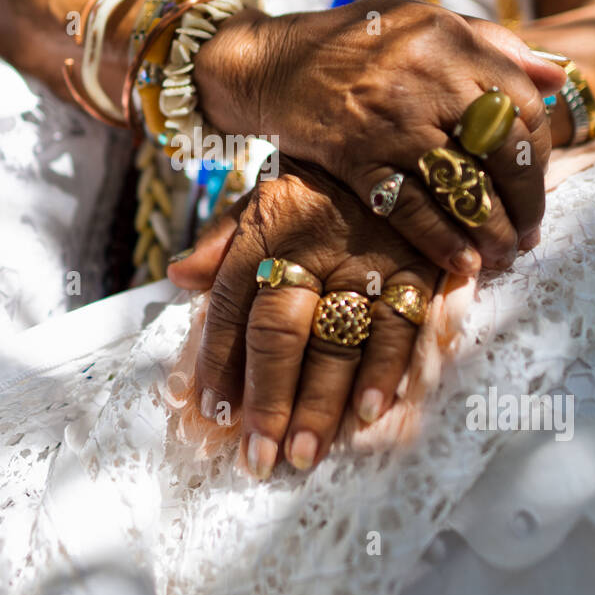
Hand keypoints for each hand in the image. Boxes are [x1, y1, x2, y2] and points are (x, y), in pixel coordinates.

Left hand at [168, 159, 439, 477]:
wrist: (400, 138)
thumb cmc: (322, 180)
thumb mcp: (265, 192)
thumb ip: (222, 238)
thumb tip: (178, 275)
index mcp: (266, 229)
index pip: (231, 306)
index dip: (217, 363)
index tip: (207, 414)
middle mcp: (311, 245)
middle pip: (279, 332)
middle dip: (267, 400)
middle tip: (258, 456)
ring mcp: (365, 257)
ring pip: (336, 339)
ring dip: (319, 402)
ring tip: (303, 453)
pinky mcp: (417, 265)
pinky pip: (400, 325)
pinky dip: (385, 372)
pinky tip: (369, 414)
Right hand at [195, 0, 566, 273]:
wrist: (270, 62)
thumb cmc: (352, 40)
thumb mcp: (421, 20)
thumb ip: (489, 43)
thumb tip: (556, 79)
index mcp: (449, 40)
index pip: (521, 102)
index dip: (538, 152)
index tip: (536, 182)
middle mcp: (425, 78)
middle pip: (500, 149)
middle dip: (523, 200)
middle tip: (528, 233)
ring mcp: (388, 120)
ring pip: (460, 185)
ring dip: (489, 230)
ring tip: (502, 256)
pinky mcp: (354, 156)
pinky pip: (408, 208)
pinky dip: (440, 241)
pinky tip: (460, 263)